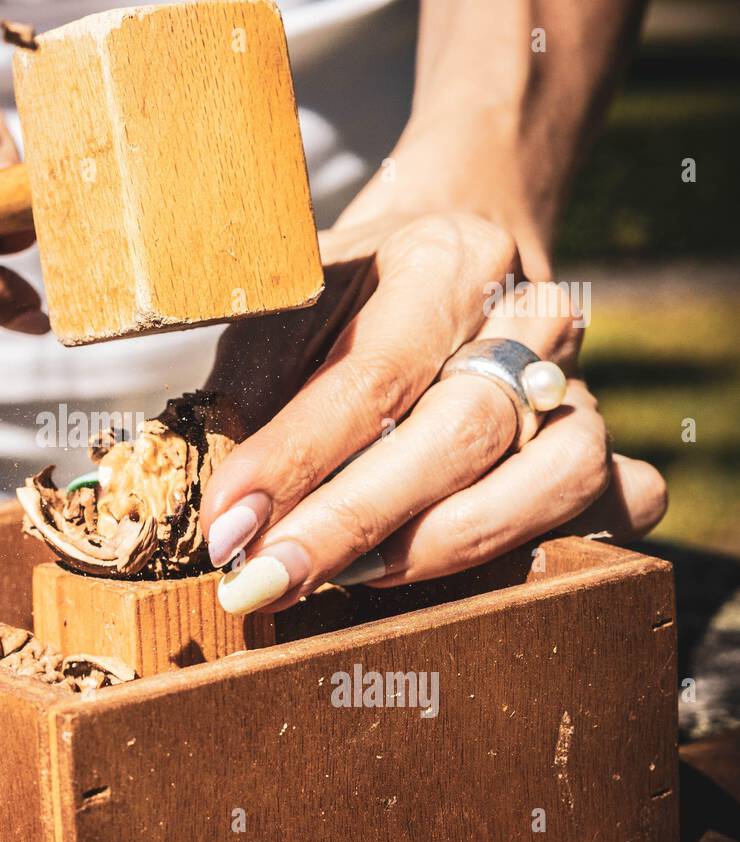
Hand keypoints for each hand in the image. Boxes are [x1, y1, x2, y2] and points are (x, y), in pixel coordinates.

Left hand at [201, 211, 667, 613]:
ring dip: (441, 547)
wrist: (441, 264)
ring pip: (554, 478)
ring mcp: (579, 382)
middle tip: (270, 580)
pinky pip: (615, 508)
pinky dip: (546, 551)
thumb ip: (254, 385)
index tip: (231, 527)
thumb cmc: (342, 301)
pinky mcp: (606, 442)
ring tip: (351, 578)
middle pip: (461, 434)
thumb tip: (228, 510)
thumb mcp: (286, 310)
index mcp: (445, 260)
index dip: (296, 459)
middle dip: (353, 524)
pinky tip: (462, 579)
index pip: (374, 372)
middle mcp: (530, 315)